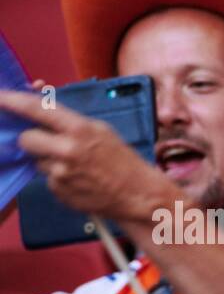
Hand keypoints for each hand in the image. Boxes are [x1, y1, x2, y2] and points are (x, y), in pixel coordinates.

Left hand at [0, 88, 173, 222]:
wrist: (139, 195)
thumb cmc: (123, 161)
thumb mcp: (100, 130)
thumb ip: (68, 118)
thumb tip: (39, 100)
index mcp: (80, 130)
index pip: (36, 109)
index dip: (13, 101)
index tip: (0, 97)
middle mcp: (67, 150)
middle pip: (27, 139)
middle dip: (33, 140)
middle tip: (50, 144)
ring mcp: (61, 174)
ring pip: (36, 161)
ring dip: (48, 162)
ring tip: (75, 167)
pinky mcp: (60, 192)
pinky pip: (47, 180)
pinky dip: (59, 179)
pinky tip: (79, 181)